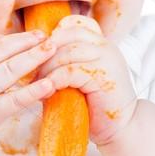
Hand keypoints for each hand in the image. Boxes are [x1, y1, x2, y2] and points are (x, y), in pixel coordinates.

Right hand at [0, 30, 58, 154]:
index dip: (9, 38)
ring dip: (33, 57)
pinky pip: (16, 99)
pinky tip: (49, 83)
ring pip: (10, 69)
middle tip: (45, 35)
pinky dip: (33, 91)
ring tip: (51, 48)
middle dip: (25, 40)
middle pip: (1, 50)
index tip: (26, 37)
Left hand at [36, 15, 137, 145]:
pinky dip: (54, 80)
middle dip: (45, 53)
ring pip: (67, 53)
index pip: (73, 27)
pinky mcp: (102, 77)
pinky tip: (47, 91)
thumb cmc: (98, 106)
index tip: (39, 57)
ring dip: (47, 68)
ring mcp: (107, 61)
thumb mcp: (83, 78)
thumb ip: (68, 63)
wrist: (123, 128)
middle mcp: (106, 48)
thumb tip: (35, 58)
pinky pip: (70, 72)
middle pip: (67, 36)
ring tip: (36, 83)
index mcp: (101, 45)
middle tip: (31, 70)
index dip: (53, 39)